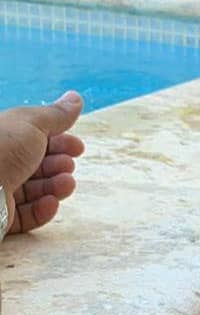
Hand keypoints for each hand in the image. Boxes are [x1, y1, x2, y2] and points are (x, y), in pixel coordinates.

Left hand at [0, 92, 83, 235]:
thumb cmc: (1, 149)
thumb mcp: (32, 123)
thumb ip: (56, 114)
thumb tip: (75, 98)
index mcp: (4, 138)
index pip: (33, 140)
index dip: (58, 142)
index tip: (78, 146)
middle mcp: (0, 163)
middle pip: (36, 166)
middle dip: (58, 164)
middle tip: (69, 164)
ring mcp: (0, 190)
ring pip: (35, 191)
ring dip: (55, 186)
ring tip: (66, 183)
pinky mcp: (3, 217)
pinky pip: (28, 215)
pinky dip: (43, 209)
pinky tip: (51, 202)